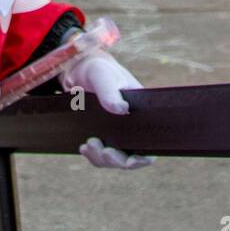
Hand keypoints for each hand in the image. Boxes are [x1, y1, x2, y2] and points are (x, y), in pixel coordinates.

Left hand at [63, 48, 156, 169]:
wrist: (79, 69)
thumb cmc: (98, 69)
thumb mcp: (102, 77)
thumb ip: (109, 92)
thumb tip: (122, 110)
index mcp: (141, 113)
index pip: (150, 145)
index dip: (143, 158)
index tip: (130, 160)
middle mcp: (132, 126)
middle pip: (130, 157)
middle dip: (116, 159)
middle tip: (102, 150)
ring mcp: (116, 132)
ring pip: (114, 158)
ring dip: (101, 158)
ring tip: (87, 145)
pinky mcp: (102, 134)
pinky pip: (100, 154)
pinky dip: (93, 155)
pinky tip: (84, 148)